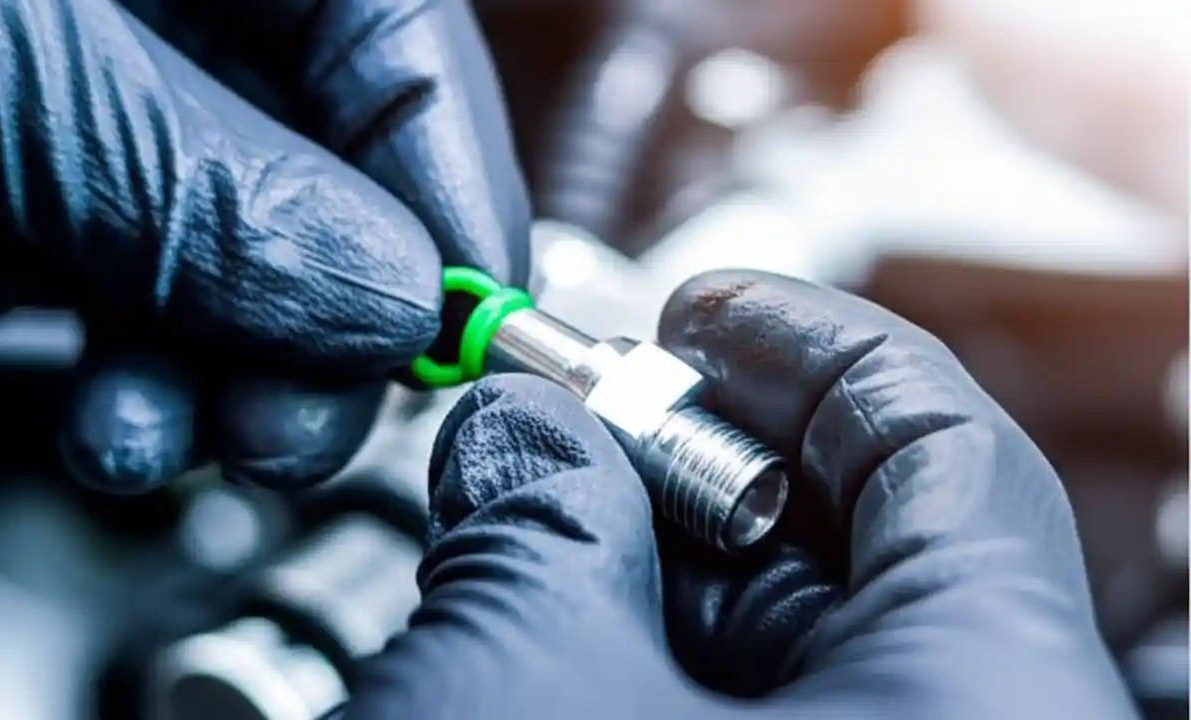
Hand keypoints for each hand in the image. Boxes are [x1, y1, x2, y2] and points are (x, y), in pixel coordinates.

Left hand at [0, 0, 527, 491]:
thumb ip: (192, 178)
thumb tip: (386, 293)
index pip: (393, 35)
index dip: (451, 183)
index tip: (477, 326)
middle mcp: (158, 27)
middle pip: (328, 172)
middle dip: (338, 318)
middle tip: (315, 415)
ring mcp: (79, 125)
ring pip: (231, 272)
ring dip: (235, 384)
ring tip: (206, 444)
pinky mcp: (7, 220)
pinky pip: (122, 318)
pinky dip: (140, 396)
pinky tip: (124, 438)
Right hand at [338, 270, 1138, 718]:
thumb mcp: (528, 689)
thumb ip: (532, 524)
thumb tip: (517, 434)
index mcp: (978, 697)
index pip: (935, 440)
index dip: (803, 344)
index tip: (695, 310)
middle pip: (853, 541)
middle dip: (691, 463)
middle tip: (570, 426)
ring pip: (787, 646)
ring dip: (650, 576)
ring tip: (528, 535)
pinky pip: (750, 718)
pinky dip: (652, 667)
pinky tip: (548, 646)